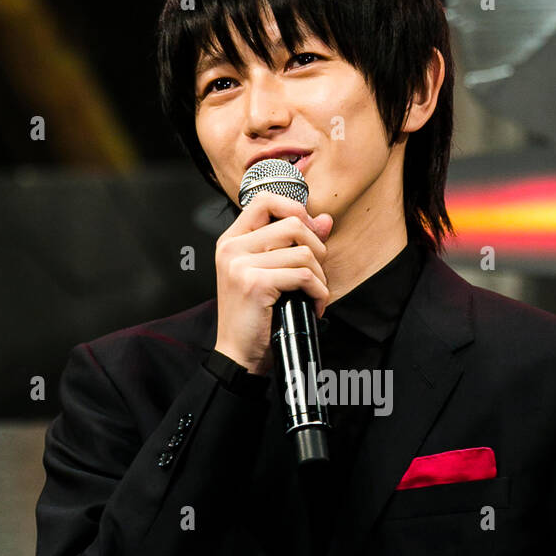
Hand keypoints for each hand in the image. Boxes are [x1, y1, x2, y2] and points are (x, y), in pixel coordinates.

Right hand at [214, 193, 333, 375]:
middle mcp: (232, 248)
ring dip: (319, 276)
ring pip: (302, 252)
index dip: (295, 208)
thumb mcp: (271, 273)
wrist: (238, 355)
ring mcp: (240, 265)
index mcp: (231, 240)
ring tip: (313, 293)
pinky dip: (318, 292)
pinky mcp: (255, 284)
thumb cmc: (255, 316)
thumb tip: (325, 219)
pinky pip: (303, 276)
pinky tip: (313, 305)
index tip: (309, 230)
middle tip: (315, 273)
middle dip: (317, 248)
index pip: (265, 200)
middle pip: (292, 224)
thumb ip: (294, 243)